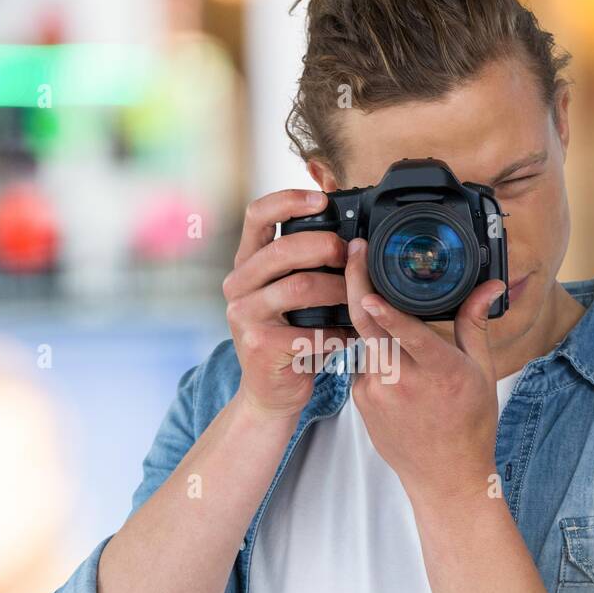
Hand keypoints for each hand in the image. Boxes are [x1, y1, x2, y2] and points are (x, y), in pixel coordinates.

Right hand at [222, 189, 352, 420]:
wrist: (271, 392)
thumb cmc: (290, 336)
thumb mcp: (289, 294)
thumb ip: (305, 265)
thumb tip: (353, 237)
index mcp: (246, 264)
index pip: (257, 215)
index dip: (289, 200)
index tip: (322, 200)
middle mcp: (237, 285)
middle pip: (284, 249)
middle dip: (326, 247)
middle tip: (351, 255)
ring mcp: (244, 315)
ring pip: (301, 287)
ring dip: (338, 291)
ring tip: (357, 299)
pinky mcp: (259, 344)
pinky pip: (310, 329)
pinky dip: (337, 333)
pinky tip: (348, 337)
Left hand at [343, 237, 506, 503]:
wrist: (445, 477)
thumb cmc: (470, 425)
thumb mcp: (481, 372)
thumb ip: (475, 324)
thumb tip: (491, 286)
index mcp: (439, 373)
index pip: (407, 336)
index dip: (386, 312)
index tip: (368, 289)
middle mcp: (402, 383)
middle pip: (368, 326)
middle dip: (356, 285)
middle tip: (352, 252)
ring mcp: (376, 394)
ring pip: (364, 340)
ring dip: (368, 319)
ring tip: (373, 294)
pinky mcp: (359, 401)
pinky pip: (360, 361)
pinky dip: (371, 350)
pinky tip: (388, 355)